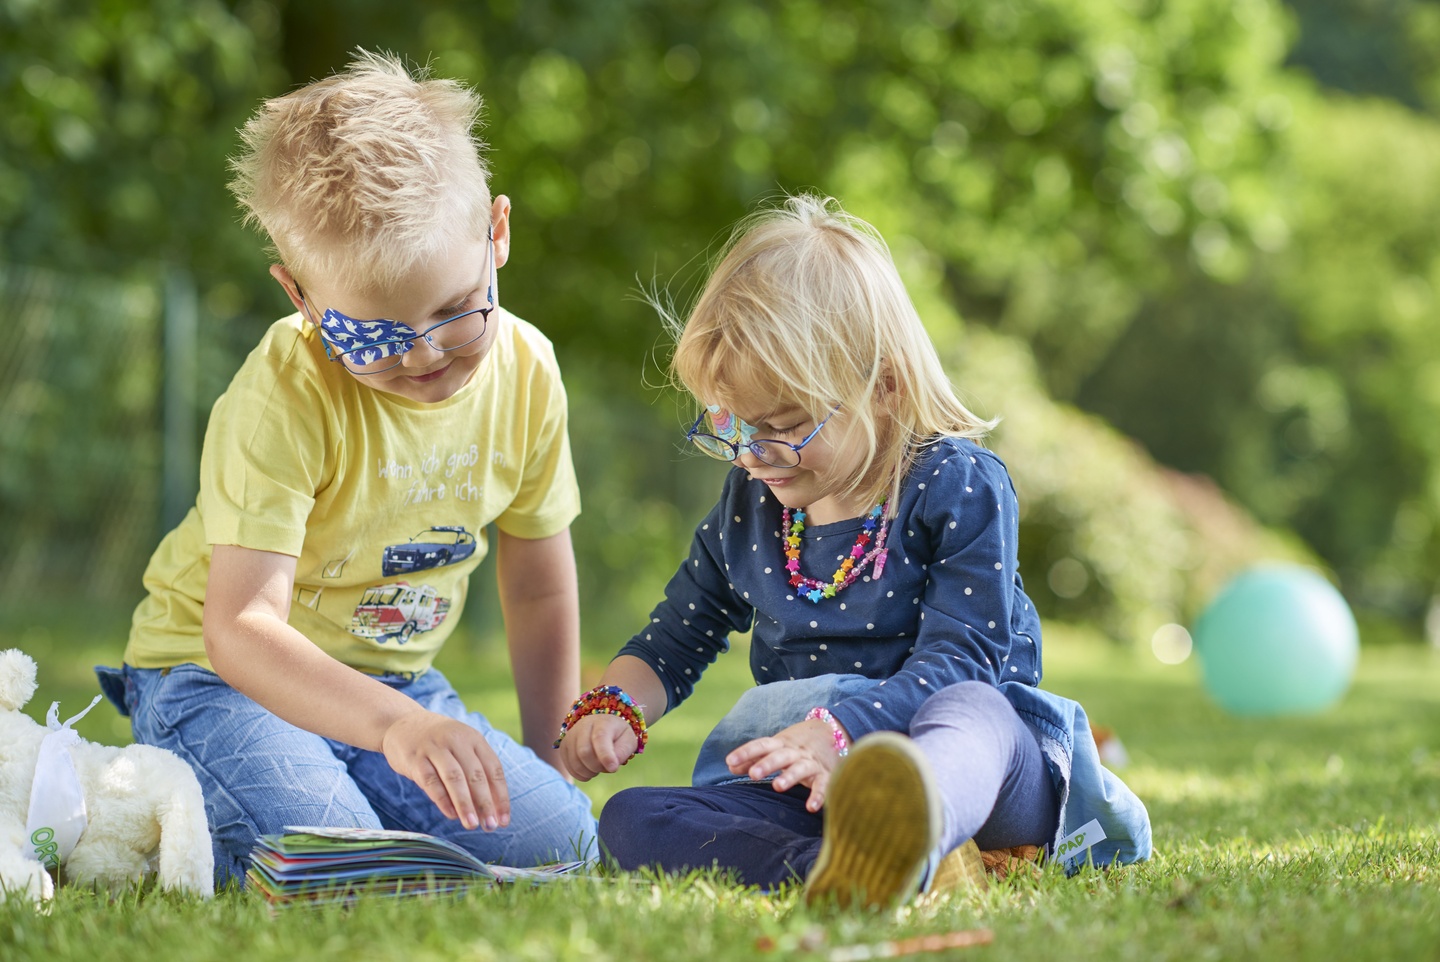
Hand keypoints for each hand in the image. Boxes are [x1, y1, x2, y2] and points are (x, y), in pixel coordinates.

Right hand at [381, 711, 509, 830]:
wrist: (401, 723)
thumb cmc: (438, 743)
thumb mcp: (461, 748)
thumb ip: (475, 773)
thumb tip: (490, 810)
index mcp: (474, 738)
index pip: (494, 769)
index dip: (501, 796)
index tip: (503, 820)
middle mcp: (456, 740)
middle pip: (476, 775)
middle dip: (485, 803)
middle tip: (490, 826)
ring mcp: (434, 748)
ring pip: (454, 778)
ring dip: (465, 804)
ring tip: (472, 825)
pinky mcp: (415, 758)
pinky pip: (431, 781)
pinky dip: (442, 799)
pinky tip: (451, 815)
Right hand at [557, 712, 638, 780]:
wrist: (602, 726)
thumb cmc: (618, 735)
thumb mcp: (628, 740)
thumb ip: (623, 751)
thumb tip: (612, 765)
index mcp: (603, 722)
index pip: (599, 738)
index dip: (605, 756)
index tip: (613, 768)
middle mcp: (583, 725)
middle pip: (584, 752)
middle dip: (597, 766)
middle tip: (607, 767)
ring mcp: (571, 735)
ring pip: (575, 761)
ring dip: (589, 772)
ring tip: (599, 768)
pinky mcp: (563, 746)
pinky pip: (569, 767)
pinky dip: (581, 774)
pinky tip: (589, 770)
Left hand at [725, 718, 847, 811]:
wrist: (834, 731)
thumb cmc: (797, 745)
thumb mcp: (776, 748)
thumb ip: (754, 758)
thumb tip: (730, 766)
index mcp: (781, 744)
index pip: (762, 745)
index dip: (746, 752)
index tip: (729, 760)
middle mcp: (796, 752)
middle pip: (780, 756)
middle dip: (767, 764)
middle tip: (753, 774)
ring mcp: (811, 763)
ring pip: (801, 768)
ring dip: (790, 776)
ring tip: (778, 786)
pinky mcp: (826, 774)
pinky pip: (823, 785)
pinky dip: (819, 796)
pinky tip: (811, 807)